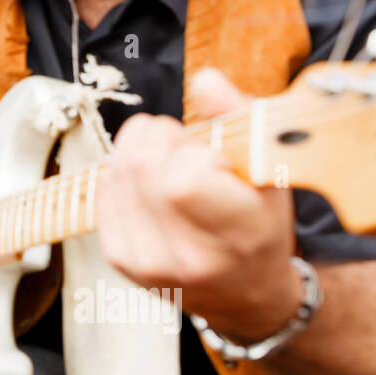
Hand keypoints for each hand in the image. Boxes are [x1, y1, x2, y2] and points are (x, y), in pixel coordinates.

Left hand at [95, 67, 302, 340]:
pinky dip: (123, 174)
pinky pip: (104, 191)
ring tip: (170, 164)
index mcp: (237, 236)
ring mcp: (148, 263)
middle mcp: (187, 257)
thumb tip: (204, 79)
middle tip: (185, 147)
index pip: (182, 182)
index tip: (210, 153)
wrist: (246, 295)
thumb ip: (239, 118)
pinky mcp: (120, 260)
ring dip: (139, 152)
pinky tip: (150, 184)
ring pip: (116, 174)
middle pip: (140, 168)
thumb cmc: (261, 226)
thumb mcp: (270, 172)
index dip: (189, 149)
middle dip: (159, 137)